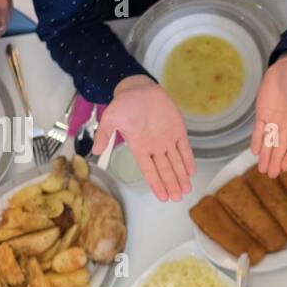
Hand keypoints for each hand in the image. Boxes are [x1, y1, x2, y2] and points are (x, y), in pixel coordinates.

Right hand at [94, 75, 195, 201]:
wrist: (139, 88)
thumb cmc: (124, 103)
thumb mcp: (110, 118)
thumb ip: (104, 134)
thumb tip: (95, 151)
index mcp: (139, 147)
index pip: (149, 170)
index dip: (156, 184)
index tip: (163, 197)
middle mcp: (154, 147)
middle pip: (165, 170)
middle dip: (171, 184)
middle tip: (177, 198)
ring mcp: (167, 139)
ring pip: (176, 162)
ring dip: (181, 176)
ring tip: (186, 190)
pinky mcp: (178, 130)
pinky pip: (185, 148)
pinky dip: (188, 159)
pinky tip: (191, 171)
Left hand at [250, 54, 286, 177]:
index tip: (284, 167)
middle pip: (281, 145)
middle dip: (276, 160)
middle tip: (271, 174)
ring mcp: (274, 118)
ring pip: (269, 141)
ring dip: (266, 155)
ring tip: (262, 170)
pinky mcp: (263, 112)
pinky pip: (259, 129)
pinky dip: (256, 140)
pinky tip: (254, 152)